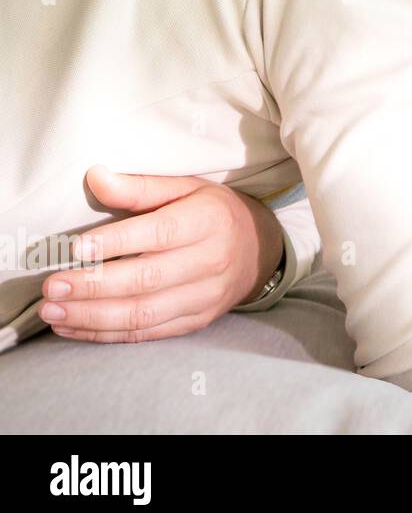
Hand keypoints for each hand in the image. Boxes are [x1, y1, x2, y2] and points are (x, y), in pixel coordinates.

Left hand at [39, 166, 284, 342]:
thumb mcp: (186, 188)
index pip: (159, 233)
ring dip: (93, 316)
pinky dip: (107, 335)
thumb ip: (140, 187)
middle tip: (52, 286)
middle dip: (94, 286)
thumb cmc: (213, 213)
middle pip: (147, 279)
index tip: (76, 248)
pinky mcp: (197, 321)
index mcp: (208, 221)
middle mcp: (210, 261)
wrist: (258, 249)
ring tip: (53, 312)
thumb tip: (95, 177)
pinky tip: (74, 327)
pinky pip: (149, 333)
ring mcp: (205, 296)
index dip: (117, 242)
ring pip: (144, 313)